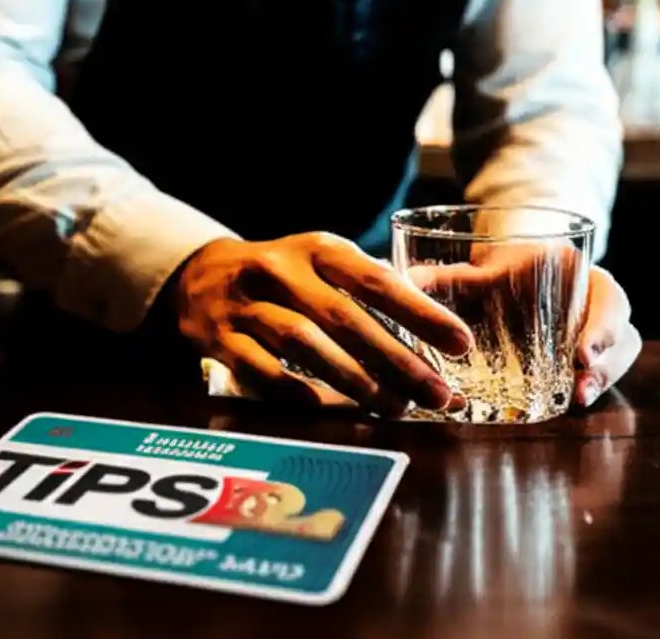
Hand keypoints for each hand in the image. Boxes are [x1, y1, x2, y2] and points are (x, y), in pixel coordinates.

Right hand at [173, 233, 472, 415]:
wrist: (199, 276)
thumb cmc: (283, 276)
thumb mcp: (322, 263)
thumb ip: (367, 288)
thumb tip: (435, 332)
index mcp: (317, 249)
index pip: (376, 280)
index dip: (420, 313)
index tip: (460, 344)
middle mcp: (281, 272)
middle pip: (345, 318)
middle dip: (397, 359)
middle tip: (437, 394)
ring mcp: (247, 306)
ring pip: (304, 344)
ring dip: (354, 380)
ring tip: (395, 407)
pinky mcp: (220, 340)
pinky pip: (261, 370)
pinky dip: (295, 391)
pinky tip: (329, 410)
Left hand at [408, 246, 640, 407]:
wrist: (510, 277)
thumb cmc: (500, 273)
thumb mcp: (482, 272)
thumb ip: (449, 279)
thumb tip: (405, 282)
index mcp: (581, 277)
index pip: (609, 299)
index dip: (602, 328)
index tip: (582, 355)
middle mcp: (596, 307)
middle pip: (620, 338)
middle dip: (605, 366)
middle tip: (581, 389)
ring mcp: (595, 335)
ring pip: (614, 360)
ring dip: (599, 382)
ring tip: (577, 401)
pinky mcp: (582, 361)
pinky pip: (597, 376)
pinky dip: (587, 390)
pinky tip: (567, 407)